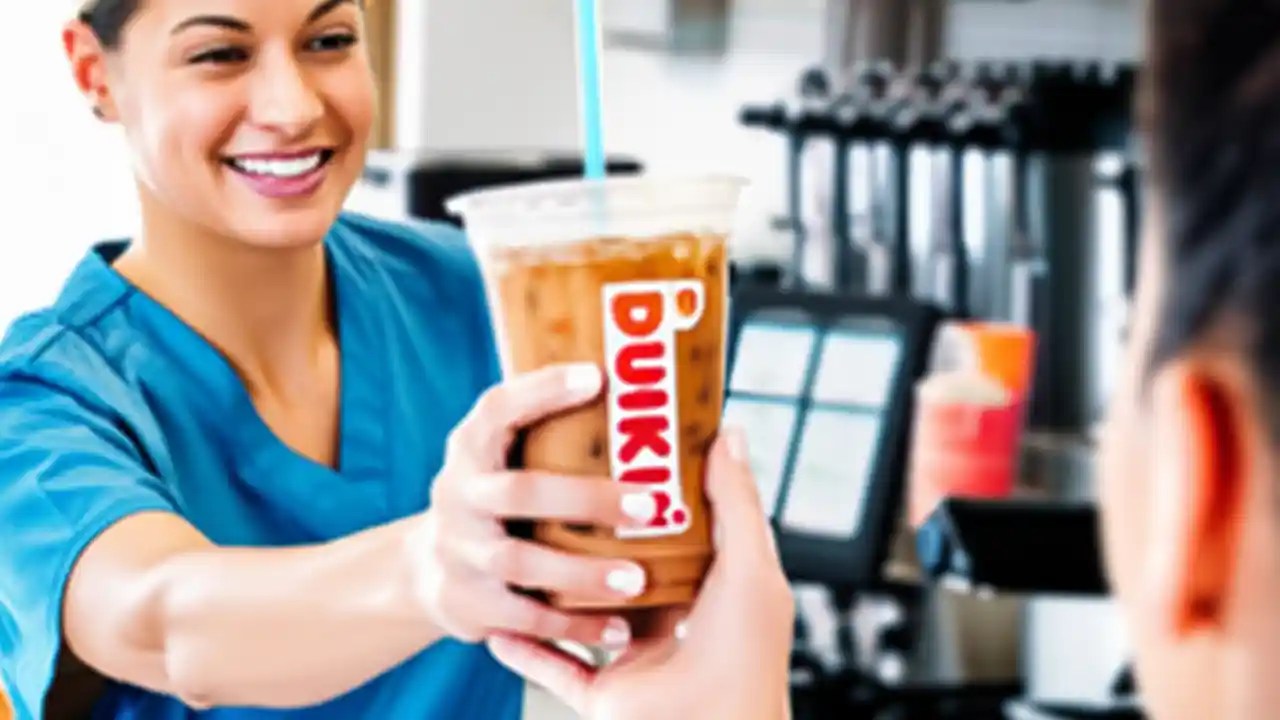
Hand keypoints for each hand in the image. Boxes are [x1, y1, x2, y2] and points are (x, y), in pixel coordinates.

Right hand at [406, 363, 651, 648]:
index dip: (543, 391)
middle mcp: (459, 493)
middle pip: (520, 492)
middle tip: (650, 506)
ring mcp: (458, 549)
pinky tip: (616, 629)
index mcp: (473, 447)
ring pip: (521, 561)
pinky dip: (571, 626)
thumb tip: (645, 402)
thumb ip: (553, 435)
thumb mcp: (506, 459)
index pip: (500, 408)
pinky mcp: (465, 601)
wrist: (428, 570)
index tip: (599, 376)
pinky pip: (521, 617)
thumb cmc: (500, 499)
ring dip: (583, 573)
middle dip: (588, 499)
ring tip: (637, 580)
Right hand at [486, 428, 795, 719]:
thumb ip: (736, 500)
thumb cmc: (744, 650)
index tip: (617, 457)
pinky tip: (494, 620)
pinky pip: (549, 667)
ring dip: (549, 588)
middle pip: (620, 571)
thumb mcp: (748, 562)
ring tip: (515, 544)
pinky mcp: (598, 694)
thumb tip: (730, 432)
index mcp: (707, 594)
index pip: (673, 535)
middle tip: (556, 490)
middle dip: (590, 537)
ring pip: (579, 617)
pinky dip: (522, 647)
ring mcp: (631, 662)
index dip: (649, 497)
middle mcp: (668, 626)